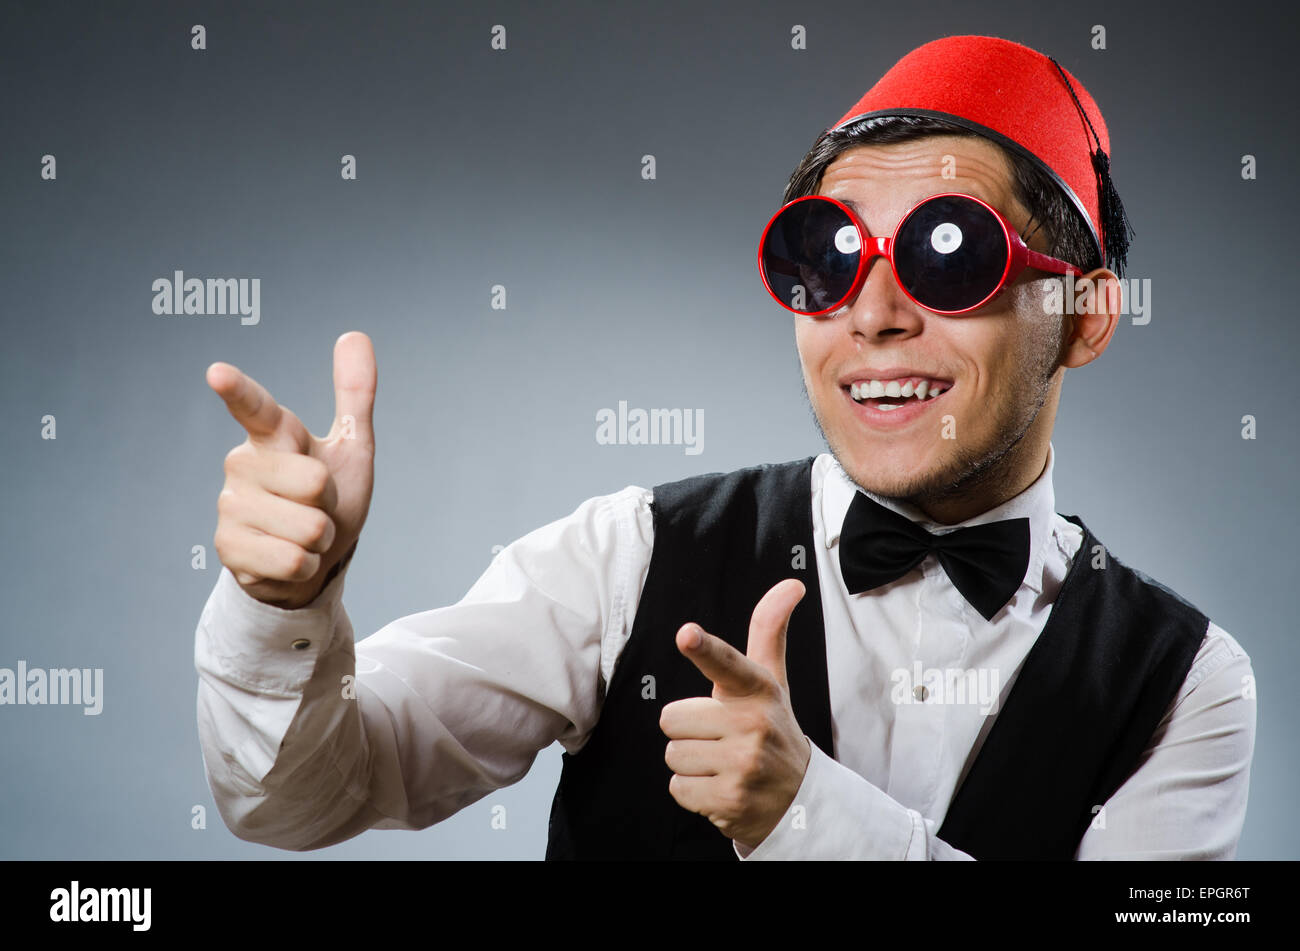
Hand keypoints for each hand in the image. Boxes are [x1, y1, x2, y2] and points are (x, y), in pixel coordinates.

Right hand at [207, 331, 376, 608]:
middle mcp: (243, 464)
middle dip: (331, 506)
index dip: (238, 391)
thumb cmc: (329, 498)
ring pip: (307, 527)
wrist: (311, 560)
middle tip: (317, 509)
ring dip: (320, 540)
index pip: (256, 408)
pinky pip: (292, 560)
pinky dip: (305, 566)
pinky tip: (289, 559)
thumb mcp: (350, 447)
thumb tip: (355, 335)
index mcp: (274, 436)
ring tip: (304, 536)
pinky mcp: (227, 547)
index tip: (217, 373)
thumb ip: (354, 394)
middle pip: (314, 483)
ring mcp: (230, 505)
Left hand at [659, 578, 812, 848]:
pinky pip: (677, 788)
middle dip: (688, 731)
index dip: (704, 647)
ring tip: (723, 765)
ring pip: (672, 754)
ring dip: (690, 763)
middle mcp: (754, 725)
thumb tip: (792, 584)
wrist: (801, 800)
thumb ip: (769, 631)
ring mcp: (744, 766)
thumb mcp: (771, 681)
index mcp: (758, 689)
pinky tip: (721, 788)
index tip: (687, 633)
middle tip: (720, 739)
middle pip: (671, 718)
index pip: (727, 663)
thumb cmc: (772, 729)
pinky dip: (693, 792)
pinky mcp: (730, 801)